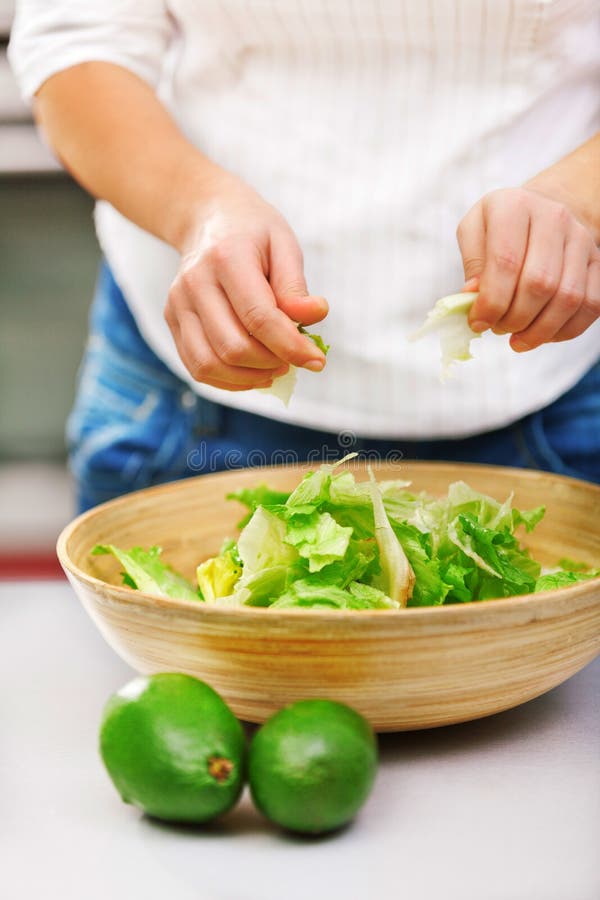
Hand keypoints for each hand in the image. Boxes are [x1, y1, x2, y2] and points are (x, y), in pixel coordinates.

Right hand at [166, 173, 327, 390]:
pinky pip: (197, 367)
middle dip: (272, 363)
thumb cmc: (253, 233)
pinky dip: (229, 380)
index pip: (259, 317)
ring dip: (250, 378)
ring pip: (210, 365)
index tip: (317, 360)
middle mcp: (194, 283)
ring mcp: (177, 304)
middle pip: (233, 347)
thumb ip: (295, 286)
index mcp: (226, 258)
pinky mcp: (172, 320)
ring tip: (275, 367)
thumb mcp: (283, 245)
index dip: (291, 346)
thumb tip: (314, 317)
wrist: (207, 218)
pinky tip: (253, 372)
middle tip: (295, 358)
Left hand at [456, 187, 599, 350]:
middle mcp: (554, 218)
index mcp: (514, 206)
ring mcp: (581, 239)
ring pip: (568, 299)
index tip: (478, 322)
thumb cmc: (500, 228)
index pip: (505, 263)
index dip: (490, 302)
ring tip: (517, 339)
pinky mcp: (598, 262)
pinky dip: (565, 330)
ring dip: (539, 330)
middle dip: (514, 319)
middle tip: (497, 328)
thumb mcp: (473, 233)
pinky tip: (542, 335)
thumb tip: (473, 297)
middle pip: (539, 284)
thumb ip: (472, 265)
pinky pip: (590, 305)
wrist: (541, 210)